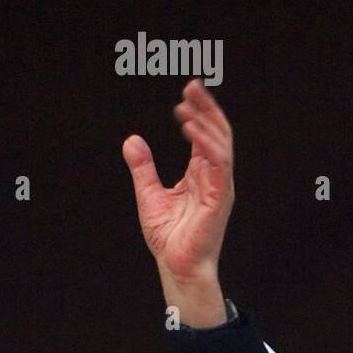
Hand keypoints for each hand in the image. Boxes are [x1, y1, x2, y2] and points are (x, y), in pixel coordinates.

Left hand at [122, 79, 233, 324]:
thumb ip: (143, 168)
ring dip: (205, 120)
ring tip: (187, 104)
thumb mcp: (149, 196)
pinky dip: (205, 143)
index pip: (204, 135)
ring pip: (220, 142)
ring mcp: (220, 185)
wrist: (177, 267)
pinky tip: (190, 129)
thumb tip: (131, 140)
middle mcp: (215, 176)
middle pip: (216, 132)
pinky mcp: (220, 196)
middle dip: (205, 107)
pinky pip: (218, 162)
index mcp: (201, 174)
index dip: (197, 112)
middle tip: (191, 85)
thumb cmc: (169, 238)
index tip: (185, 93)